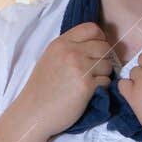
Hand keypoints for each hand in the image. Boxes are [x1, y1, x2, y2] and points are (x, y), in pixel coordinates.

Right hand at [16, 22, 114, 138]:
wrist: (33, 113)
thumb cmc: (42, 89)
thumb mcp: (50, 58)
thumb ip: (69, 48)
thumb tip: (94, 45)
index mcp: (61, 43)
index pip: (92, 28)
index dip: (100, 38)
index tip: (97, 51)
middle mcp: (71, 52)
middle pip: (104, 46)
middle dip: (104, 59)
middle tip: (96, 71)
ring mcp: (80, 68)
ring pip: (108, 64)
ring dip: (104, 74)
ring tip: (91, 83)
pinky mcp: (86, 86)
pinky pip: (106, 81)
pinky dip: (102, 88)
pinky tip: (89, 93)